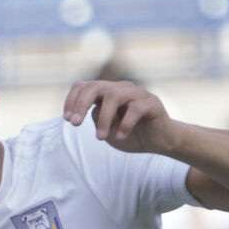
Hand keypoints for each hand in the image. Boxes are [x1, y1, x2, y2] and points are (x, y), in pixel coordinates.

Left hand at [64, 80, 179, 155]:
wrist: (160, 142)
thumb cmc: (131, 135)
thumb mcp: (107, 131)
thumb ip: (97, 119)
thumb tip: (92, 110)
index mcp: (107, 93)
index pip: (84, 87)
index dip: (72, 100)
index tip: (68, 120)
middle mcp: (121, 88)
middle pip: (95, 86)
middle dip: (81, 105)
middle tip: (75, 124)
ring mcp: (137, 93)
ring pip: (113, 96)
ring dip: (103, 119)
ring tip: (100, 138)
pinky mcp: (151, 102)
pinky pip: (134, 109)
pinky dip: (125, 124)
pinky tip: (121, 137)